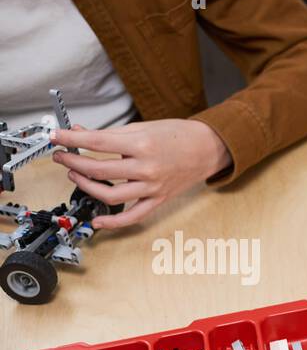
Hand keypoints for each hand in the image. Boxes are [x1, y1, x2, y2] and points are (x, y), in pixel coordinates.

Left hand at [51, 119, 231, 229]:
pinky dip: (114, 222)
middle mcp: (147, 168)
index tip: (56, 136)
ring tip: (74, 176)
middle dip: (73, 162)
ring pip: (110, 194)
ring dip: (85, 186)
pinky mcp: (158, 199)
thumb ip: (111, 134)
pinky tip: (98, 220)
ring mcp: (152, 187)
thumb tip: (82, 134)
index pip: (96, 143)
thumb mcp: (142, 127)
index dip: (71, 139)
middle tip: (62, 156)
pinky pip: (133, 216)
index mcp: (142, 145)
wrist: (207, 149)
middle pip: (98, 170)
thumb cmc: (178, 136)